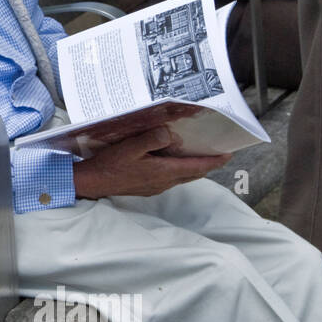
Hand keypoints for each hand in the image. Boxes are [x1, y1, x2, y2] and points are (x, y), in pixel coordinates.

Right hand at [73, 126, 231, 199]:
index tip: (229, 154)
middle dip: (208, 164)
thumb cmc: (109, 165)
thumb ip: (152, 139)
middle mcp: (163, 182)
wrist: (92, 184)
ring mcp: (156, 187)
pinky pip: (171, 178)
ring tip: (200, 155)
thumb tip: (170, 134)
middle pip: (194, 174)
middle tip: (219, 153)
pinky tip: (173, 161)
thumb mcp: (130, 147)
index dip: (214, 161)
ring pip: (183, 177)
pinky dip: (180, 170)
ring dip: (194, 167)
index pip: (197, 167)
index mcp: (163, 172)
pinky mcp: (148, 187)